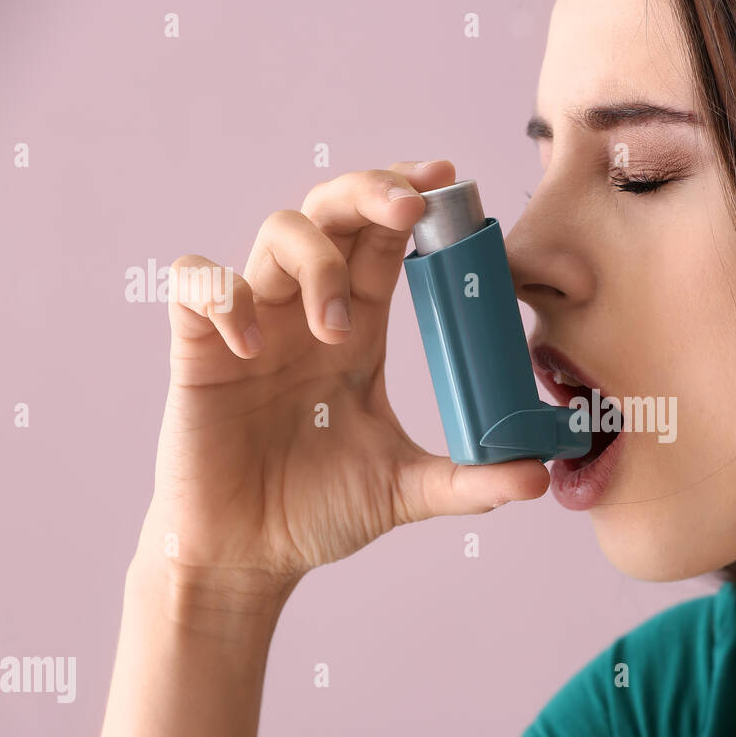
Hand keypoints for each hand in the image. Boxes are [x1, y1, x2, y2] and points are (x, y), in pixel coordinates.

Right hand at [143, 161, 549, 602]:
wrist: (250, 555)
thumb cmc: (317, 510)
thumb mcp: (404, 491)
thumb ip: (469, 482)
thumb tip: (538, 479)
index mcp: (358, 330)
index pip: (384, 241)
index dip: (408, 200)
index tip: (447, 182)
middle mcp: (307, 313)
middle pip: (332, 211)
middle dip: (369, 191)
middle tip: (406, 209)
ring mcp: (253, 325)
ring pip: (275, 233)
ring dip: (314, 263)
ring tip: (334, 329)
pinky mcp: (199, 350)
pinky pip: (197, 283)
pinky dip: (224, 295)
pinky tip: (251, 344)